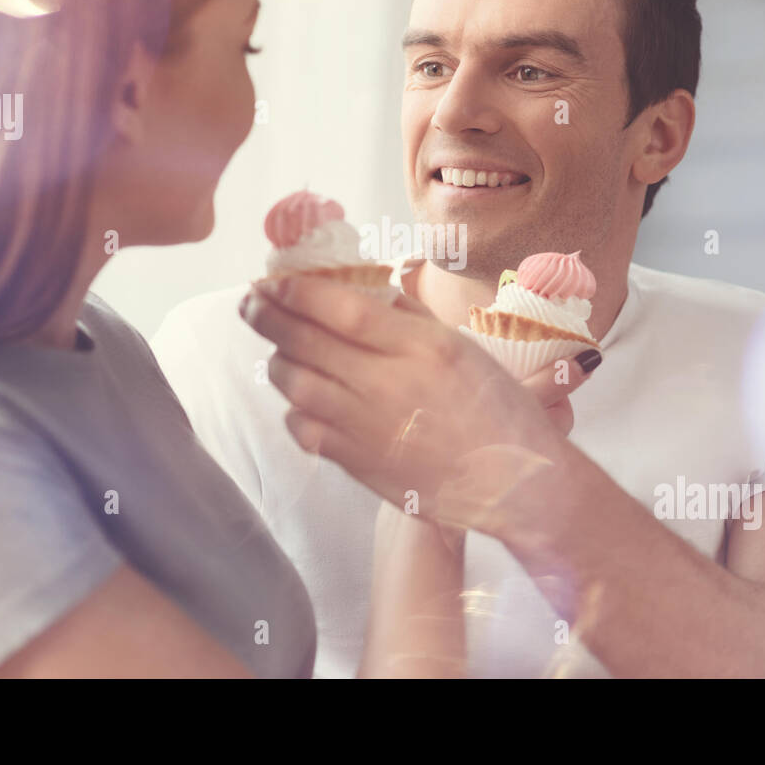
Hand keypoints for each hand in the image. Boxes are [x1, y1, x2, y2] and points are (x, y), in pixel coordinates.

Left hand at [240, 275, 598, 531]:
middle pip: (306, 343)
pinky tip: (299, 400)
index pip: (341, 309)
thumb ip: (411, 319)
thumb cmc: (498, 409)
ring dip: (276, 361)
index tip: (272, 281)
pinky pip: (305, 430)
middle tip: (250, 304)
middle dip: (267, 318)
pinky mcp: (359, 463)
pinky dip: (292, 410)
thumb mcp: (463, 347)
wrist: (515, 483)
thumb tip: (366, 292)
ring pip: (296, 386)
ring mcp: (368, 427)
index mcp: (422, 347)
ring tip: (275, 348)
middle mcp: (388, 384)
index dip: (296, 292)